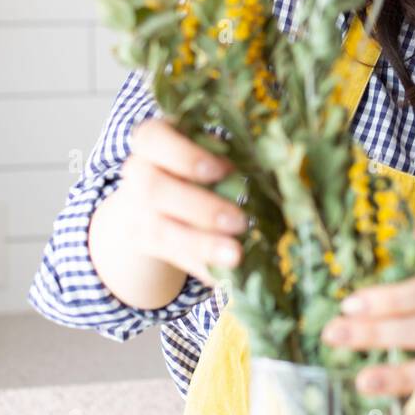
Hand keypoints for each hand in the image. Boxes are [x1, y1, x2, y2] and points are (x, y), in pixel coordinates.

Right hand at [88, 118, 246, 309]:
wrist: (151, 197)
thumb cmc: (193, 163)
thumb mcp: (205, 151)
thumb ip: (228, 157)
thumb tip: (279, 161)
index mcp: (153, 140)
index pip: (152, 138)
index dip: (184, 156)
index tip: (219, 170)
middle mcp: (137, 173)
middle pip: (153, 189)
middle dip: (200, 207)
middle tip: (240, 222)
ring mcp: (135, 210)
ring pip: (159, 230)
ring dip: (200, 244)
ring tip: (235, 255)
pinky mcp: (144, 242)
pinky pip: (171, 258)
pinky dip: (201, 267)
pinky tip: (225, 275)